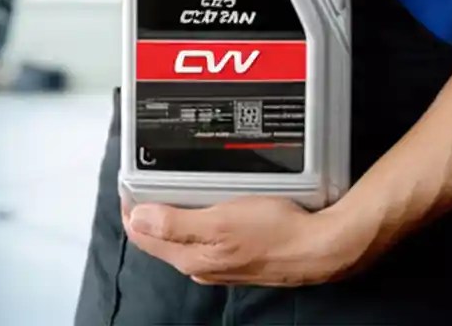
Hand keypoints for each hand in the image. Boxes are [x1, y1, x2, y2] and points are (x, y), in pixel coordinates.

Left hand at [123, 197, 372, 286]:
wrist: (323, 247)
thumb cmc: (275, 231)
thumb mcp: (219, 221)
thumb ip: (174, 223)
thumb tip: (137, 219)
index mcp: (191, 259)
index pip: (144, 237)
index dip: (130, 211)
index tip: (128, 187)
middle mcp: (202, 266)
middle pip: (161, 239)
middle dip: (148, 213)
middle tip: (146, 184)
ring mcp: (222, 264)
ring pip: (184, 238)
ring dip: (173, 216)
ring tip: (170, 190)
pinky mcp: (240, 257)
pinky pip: (207, 238)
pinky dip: (198, 220)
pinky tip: (207, 205)